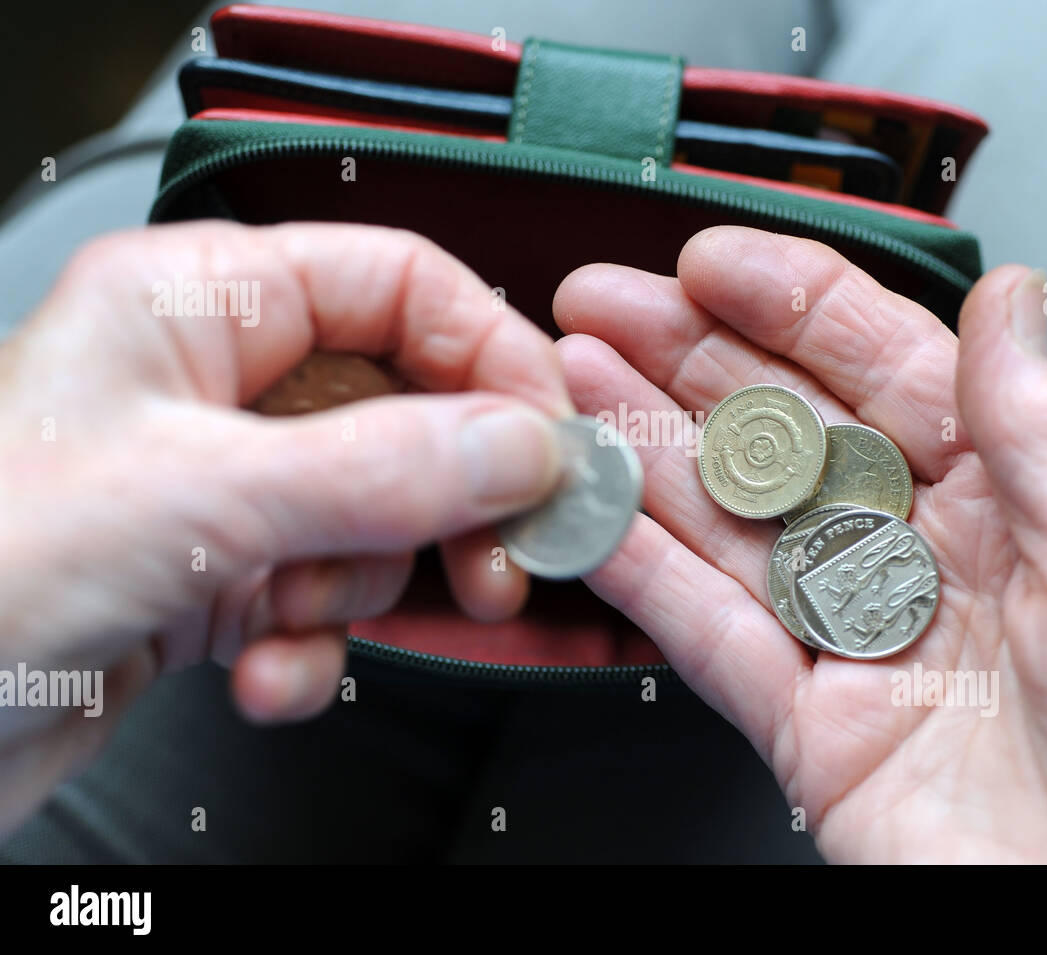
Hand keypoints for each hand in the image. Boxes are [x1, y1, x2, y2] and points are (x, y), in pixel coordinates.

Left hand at [0, 221, 569, 834]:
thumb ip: (378, 470)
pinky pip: (327, 594)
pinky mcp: (217, 575)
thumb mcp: (193, 505)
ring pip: (378, 515)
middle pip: (408, 410)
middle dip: (453, 497)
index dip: (491, 356)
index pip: (399, 285)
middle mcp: (214, 387)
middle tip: (503, 556)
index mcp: (195, 307)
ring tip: (309, 620)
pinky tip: (263, 672)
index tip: (554, 442)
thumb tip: (521, 446)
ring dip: (360, 584)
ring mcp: (220, 485)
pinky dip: (311, 645)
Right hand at [553, 225, 1046, 862]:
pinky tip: (595, 518)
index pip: (882, 370)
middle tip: (601, 307)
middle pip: (785, 436)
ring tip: (573, 388)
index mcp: (1011, 502)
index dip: (789, 306)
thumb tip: (1007, 296)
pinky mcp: (811, 731)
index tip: (709, 263)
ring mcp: (856, 642)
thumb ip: (1038, 429)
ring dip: (647, 453)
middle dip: (687, 361)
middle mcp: (923, 561)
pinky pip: (711, 640)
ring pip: (730, 527)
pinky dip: (645, 580)